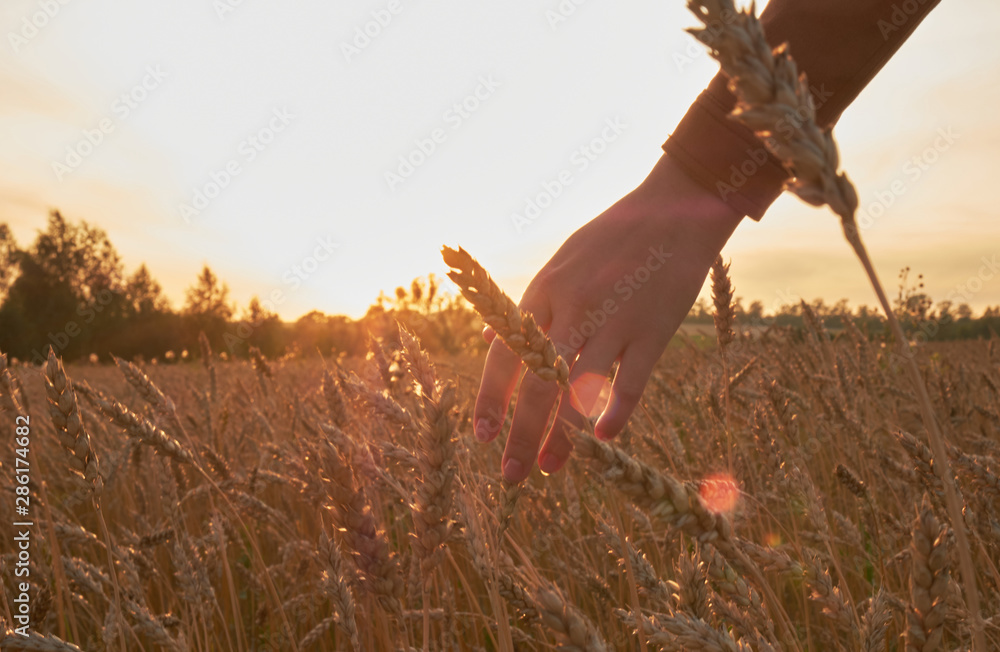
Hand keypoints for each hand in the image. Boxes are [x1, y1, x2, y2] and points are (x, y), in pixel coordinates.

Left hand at [473, 152, 743, 481]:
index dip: (490, 398)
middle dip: (520, 434)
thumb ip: (529, 304)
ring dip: (562, 437)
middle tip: (510, 476)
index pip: (506, 355)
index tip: (481, 436)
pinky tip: (603, 439)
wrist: (675, 208)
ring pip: (581, 391)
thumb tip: (493, 336)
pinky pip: (632, 382)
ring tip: (550, 469)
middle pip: (538, 383)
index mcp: (545, 292)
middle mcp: (574, 309)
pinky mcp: (654, 329)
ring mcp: (615, 320)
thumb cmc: (612, 237)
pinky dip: (616, 413)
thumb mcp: (559, 262)